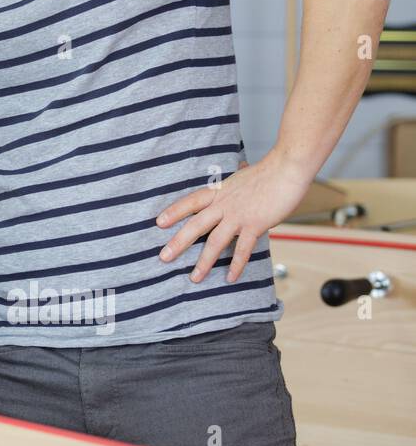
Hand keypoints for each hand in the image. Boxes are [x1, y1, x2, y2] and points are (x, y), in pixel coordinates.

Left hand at [155, 154, 314, 282]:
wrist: (287, 169)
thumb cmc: (268, 172)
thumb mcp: (242, 176)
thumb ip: (236, 181)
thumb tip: (240, 168)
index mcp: (219, 192)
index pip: (191, 202)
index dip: (174, 212)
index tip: (159, 223)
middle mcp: (224, 204)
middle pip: (196, 225)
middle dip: (178, 243)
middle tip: (163, 257)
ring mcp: (238, 216)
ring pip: (216, 241)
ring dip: (204, 261)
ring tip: (195, 278)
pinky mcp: (255, 225)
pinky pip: (243, 249)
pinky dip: (237, 265)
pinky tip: (230, 277)